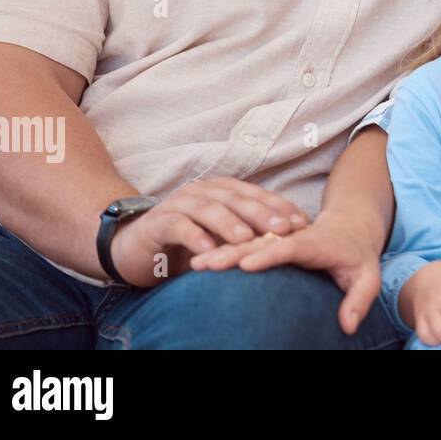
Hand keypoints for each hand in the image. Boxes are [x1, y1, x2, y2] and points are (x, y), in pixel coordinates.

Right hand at [109, 177, 308, 287]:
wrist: (138, 247)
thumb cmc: (189, 242)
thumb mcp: (223, 237)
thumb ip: (248, 233)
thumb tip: (290, 240)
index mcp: (223, 190)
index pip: (257, 195)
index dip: (280, 206)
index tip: (302, 223)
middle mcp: (204, 191)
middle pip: (237, 199)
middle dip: (263, 213)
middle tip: (284, 228)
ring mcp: (180, 203)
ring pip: (209, 208)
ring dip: (229, 223)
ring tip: (247, 238)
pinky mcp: (159, 222)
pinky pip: (179, 226)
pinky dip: (194, 236)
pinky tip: (208, 249)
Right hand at [188, 207, 382, 334]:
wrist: (350, 228)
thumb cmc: (357, 257)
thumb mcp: (368, 277)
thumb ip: (359, 300)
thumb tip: (347, 327)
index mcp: (316, 243)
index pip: (291, 246)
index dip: (270, 254)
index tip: (247, 264)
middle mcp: (293, 236)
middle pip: (261, 242)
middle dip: (234, 251)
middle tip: (207, 264)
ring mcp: (279, 238)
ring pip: (247, 242)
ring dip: (221, 250)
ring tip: (195, 263)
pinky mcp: (269, 242)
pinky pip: (243, 244)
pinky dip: (221, 250)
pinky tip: (198, 260)